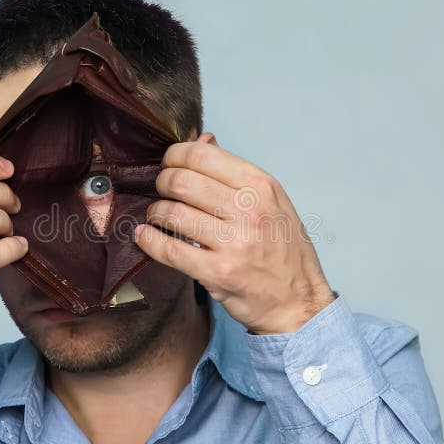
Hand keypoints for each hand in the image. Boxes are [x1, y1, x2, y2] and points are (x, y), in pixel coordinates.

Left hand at [134, 133, 335, 334]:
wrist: (298, 303)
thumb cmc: (283, 251)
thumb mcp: (272, 202)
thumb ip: (235, 173)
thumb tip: (201, 140)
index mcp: (261, 187)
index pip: (203, 155)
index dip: (175, 155)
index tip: (169, 164)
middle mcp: (250, 210)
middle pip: (182, 180)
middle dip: (162, 182)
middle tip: (161, 191)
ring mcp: (234, 243)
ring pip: (172, 212)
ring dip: (156, 212)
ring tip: (157, 217)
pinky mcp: (217, 273)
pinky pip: (169, 249)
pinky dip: (149, 240)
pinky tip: (145, 236)